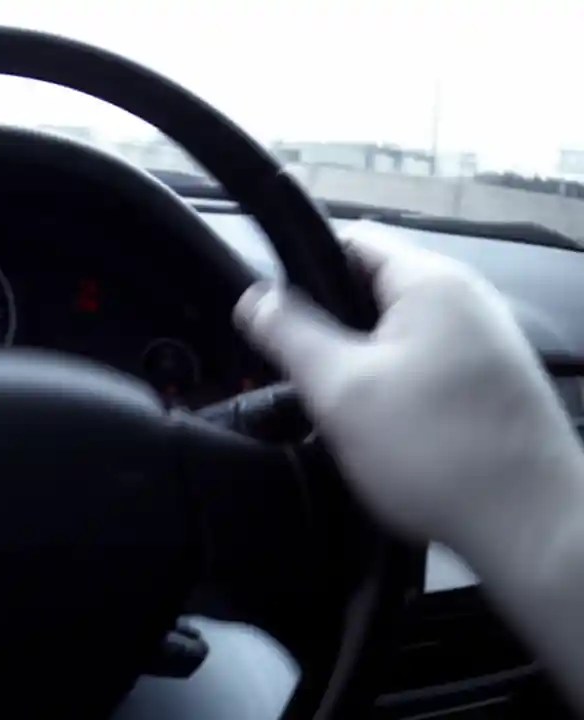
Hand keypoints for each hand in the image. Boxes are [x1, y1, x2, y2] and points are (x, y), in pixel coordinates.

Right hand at [233, 222, 582, 551]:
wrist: (532, 529)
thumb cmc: (436, 452)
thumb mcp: (340, 390)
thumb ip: (290, 335)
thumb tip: (253, 298)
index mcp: (432, 281)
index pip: (350, 241)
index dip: (300, 271)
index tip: (273, 320)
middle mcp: (467, 299)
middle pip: (372, 289)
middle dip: (329, 327)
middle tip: (298, 374)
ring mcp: (486, 342)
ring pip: (396, 333)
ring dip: (359, 364)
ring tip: (336, 408)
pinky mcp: (493, 384)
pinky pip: (424, 365)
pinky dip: (394, 388)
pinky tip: (381, 430)